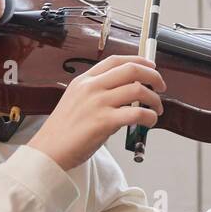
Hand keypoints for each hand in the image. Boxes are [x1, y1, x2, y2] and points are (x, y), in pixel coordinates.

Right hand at [29, 54, 164, 171]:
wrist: (49, 150)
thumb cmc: (63, 130)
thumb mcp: (76, 100)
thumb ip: (98, 93)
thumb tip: (127, 94)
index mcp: (84, 80)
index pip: (116, 61)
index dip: (138, 60)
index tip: (150, 66)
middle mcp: (92, 87)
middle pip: (131, 70)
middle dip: (153, 76)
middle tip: (161, 86)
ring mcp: (98, 103)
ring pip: (138, 89)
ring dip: (154, 99)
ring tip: (156, 109)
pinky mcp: (104, 122)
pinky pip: (136, 112)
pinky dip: (149, 116)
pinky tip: (149, 121)